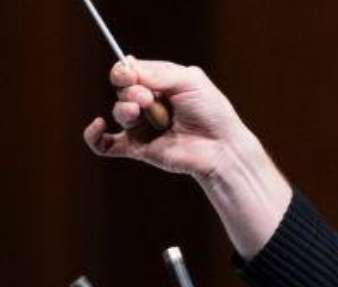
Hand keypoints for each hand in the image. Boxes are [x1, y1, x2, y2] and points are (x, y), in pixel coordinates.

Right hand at [83, 58, 289, 256]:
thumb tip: (126, 65)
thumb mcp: (189, 80)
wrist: (222, 148)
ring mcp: (143, 127)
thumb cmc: (212, 112)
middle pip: (122, 90)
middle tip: (148, 98)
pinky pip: (104, 145)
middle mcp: (149, 104)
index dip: (124, 72)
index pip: (129, 72)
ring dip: (124, 110)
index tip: (129, 74)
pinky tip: (99, 126)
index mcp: (160, 84)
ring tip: (140, 112)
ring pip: (118, 113)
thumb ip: (157, 72)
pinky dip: (93, 136)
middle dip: (130, 91)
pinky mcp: (139, 149)